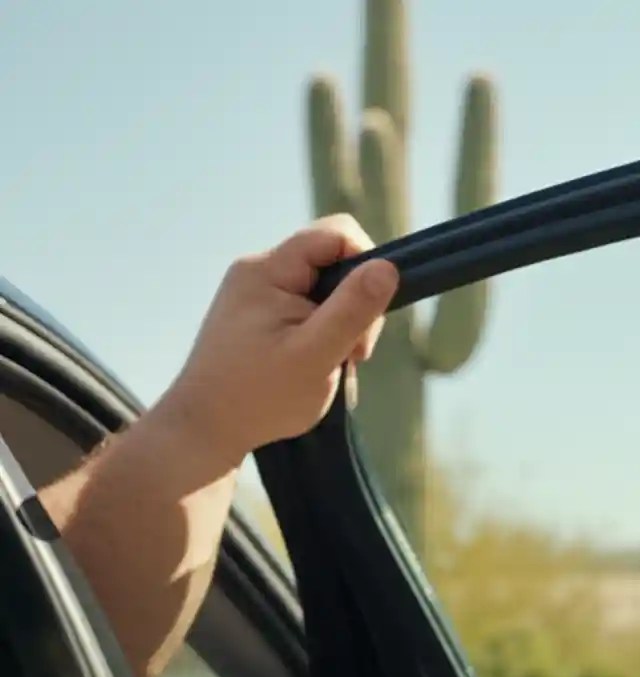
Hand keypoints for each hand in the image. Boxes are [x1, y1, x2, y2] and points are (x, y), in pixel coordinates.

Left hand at [159, 213, 397, 460]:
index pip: (336, 234)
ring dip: (340, 323)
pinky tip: (315, 363)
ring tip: (329, 364)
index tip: (367, 317)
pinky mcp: (257, 314)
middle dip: (354, 305)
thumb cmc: (258, 398)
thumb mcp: (316, 355)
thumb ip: (353, 309)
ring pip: (323, 288)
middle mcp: (258, 271)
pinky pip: (306, 306)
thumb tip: (388, 267)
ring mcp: (255, 292)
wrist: (203, 432)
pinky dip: (321, 332)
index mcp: (268, 270)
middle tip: (349, 353)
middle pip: (333, 261)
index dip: (366, 266)